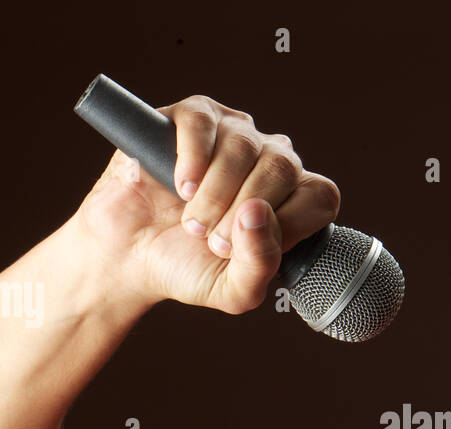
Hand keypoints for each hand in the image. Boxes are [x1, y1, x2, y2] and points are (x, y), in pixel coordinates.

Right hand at [69, 95, 340, 313]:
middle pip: (283, 168)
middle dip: (244, 212)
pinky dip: (193, 156)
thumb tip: (257, 213)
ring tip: (191, 222)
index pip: (320, 197)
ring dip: (214, 192)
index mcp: (293, 201)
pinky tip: (181, 185)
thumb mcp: (234, 290)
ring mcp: (234, 133)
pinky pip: (204, 122)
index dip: (288, 224)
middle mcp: (271, 160)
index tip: (245, 249)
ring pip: (244, 144)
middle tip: (211, 241)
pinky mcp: (193, 117)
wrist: (130, 255)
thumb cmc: (189, 268)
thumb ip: (260, 265)